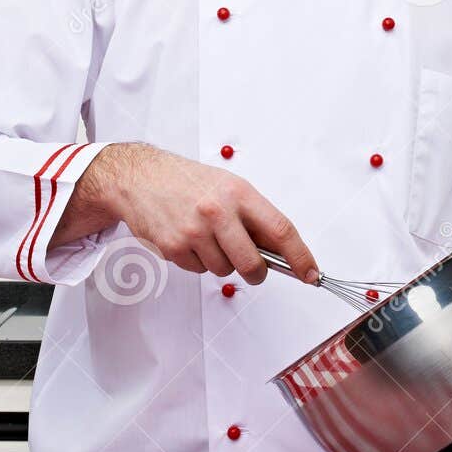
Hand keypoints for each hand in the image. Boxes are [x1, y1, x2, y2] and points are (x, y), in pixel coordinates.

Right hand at [68, 142, 318, 285]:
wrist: (139, 177)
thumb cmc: (187, 182)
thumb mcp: (228, 187)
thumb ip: (253, 217)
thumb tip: (282, 252)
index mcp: (239, 193)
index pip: (280, 230)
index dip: (300, 256)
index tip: (311, 273)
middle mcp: (217, 211)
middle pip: (253, 263)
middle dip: (258, 273)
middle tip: (256, 270)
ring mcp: (193, 231)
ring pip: (224, 270)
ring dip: (221, 262)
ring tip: (206, 237)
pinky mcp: (173, 247)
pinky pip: (199, 270)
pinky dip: (197, 261)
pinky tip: (187, 239)